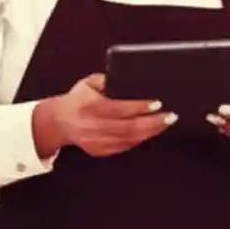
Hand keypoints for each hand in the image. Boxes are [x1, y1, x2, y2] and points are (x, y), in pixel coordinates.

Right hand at [32, 74, 176, 157]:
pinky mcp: (100, 151)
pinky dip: (139, 139)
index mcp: (91, 107)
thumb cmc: (77, 99)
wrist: (59, 122)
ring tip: (165, 124)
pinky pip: (124, 147)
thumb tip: (125, 77)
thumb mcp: (88, 83)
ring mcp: (96, 141)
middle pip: (128, 128)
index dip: (140, 107)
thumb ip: (106, 79)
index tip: (157, 104)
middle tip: (170, 117)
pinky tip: (150, 132)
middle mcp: (93, 126)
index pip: (120, 108)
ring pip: (129, 140)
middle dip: (152, 123)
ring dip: (150, 132)